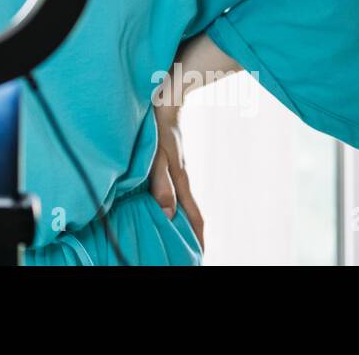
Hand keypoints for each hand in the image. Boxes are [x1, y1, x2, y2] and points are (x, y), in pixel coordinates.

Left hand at [147, 89, 204, 252]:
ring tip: (173, 236)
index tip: (200, 256)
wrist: (166, 102)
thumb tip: (168, 215)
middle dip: (190, 234)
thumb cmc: (159, 129)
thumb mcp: (158, 157)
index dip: (198, 238)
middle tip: (186, 252)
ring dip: (179, 220)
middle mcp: (181, 179)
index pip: (195, 217)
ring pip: (180, 202)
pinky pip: (172, 190)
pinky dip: (170, 204)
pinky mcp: (169, 164)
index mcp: (182, 182)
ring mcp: (176, 171)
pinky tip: (161, 206)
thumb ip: (161, 185)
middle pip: (190, 213)